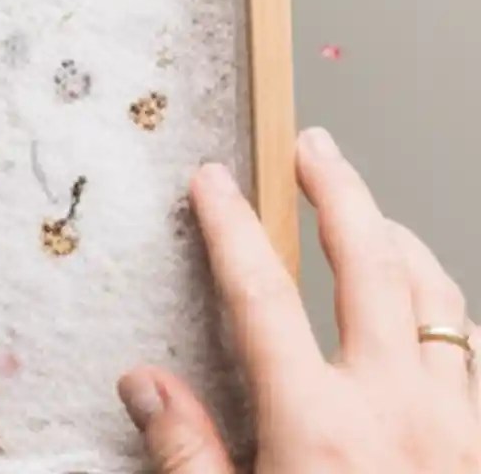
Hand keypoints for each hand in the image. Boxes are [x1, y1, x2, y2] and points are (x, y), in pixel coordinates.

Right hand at [117, 128, 480, 471]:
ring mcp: (454, 424)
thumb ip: (188, 453)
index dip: (231, 229)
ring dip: (400, 243)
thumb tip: (144, 385)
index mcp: (318, 426)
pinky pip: (473, 352)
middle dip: (338, 192)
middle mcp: (395, 409)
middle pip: (370, 266)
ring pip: (437, 299)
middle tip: (313, 149)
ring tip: (372, 216)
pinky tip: (426, 308)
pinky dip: (446, 313)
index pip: (262, 297)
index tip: (214, 186)